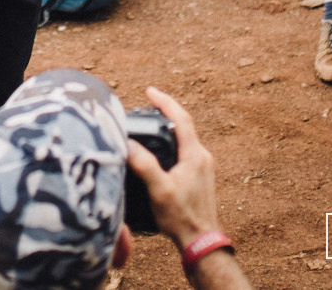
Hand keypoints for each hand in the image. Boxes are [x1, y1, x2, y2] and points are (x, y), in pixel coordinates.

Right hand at [126, 86, 221, 247]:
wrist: (201, 241)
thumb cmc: (181, 217)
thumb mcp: (159, 190)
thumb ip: (144, 165)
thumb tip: (128, 144)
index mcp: (195, 155)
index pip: (181, 119)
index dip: (165, 102)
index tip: (150, 91)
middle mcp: (202, 157)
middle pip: (184, 125)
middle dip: (166, 112)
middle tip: (147, 104)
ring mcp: (203, 167)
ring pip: (185, 138)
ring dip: (169, 128)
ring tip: (151, 123)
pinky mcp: (200, 177)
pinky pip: (186, 150)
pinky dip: (172, 142)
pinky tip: (160, 150)